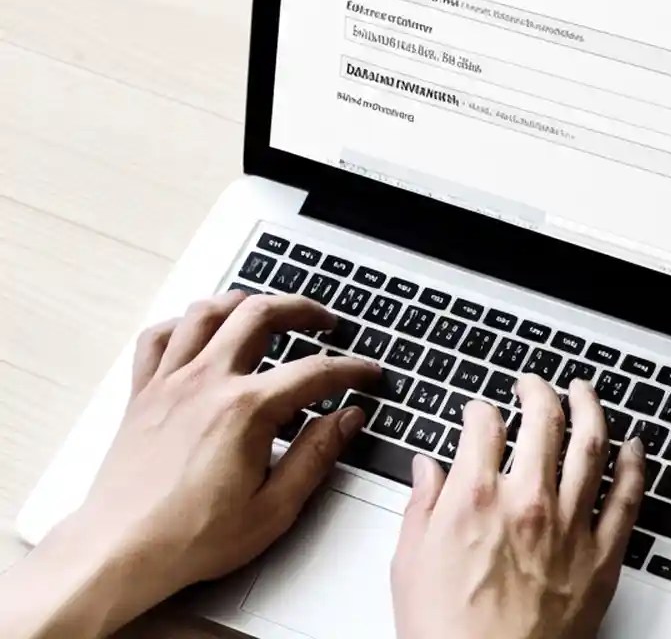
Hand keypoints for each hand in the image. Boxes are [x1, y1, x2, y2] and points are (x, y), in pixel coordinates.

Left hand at [0, 291, 379, 638]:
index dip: (351, 369)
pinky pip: (157, 338)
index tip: (367, 373)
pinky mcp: (142, 395)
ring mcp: (169, 383)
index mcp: (245, 410)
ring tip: (267, 309)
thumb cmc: (191, 537)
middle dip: (301, 309)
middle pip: (259, 315)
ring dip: (243, 302)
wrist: (122, 550)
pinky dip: (182, 324)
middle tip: (325, 321)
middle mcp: (206, 383)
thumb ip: (316, 455)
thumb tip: (346, 420)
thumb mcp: (274, 508)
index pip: (313, 372)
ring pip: (206, 313)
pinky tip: (199, 331)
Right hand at [392, 376, 645, 638]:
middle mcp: (528, 502)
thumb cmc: (447, 635)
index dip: (480, 409)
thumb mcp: (409, 565)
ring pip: (591, 445)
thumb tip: (426, 471)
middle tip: (534, 384)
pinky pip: (627, 497)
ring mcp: (570, 526)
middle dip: (538, 391)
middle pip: (543, 420)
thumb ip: (420, 507)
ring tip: (584, 391)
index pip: (483, 425)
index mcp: (475, 498)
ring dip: (589, 407)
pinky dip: (633, 464)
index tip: (480, 411)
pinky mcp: (602, 556)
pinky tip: (633, 447)